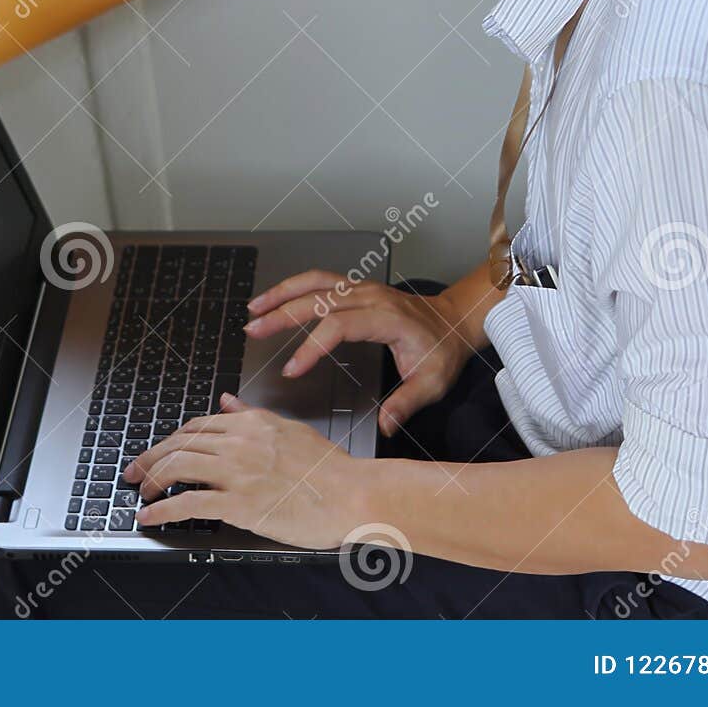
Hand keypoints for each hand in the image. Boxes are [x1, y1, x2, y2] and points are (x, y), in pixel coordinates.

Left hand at [123, 394, 364, 548]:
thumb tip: (227, 401)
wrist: (353, 495)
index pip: (197, 427)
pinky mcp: (238, 503)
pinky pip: (188, 503)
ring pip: (176, 467)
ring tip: (141, 492)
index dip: (171, 440)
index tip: (160, 451)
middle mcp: (239, 442)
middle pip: (178, 444)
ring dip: (151, 480)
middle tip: (135, 471)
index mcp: (252, 423)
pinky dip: (162, 510)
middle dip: (150, 458)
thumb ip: (254, 415)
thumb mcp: (290, 429)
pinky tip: (150, 516)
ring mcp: (237, 472)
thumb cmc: (331, 470)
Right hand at [245, 270, 483, 436]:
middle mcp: (370, 297)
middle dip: (283, 315)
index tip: (292, 370)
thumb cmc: (441, 350)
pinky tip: (275, 298)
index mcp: (387, 318)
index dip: (312, 346)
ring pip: (315, 283)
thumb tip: (385, 426)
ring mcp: (362, 288)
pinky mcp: (356, 288)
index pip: (339, 326)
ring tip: (254, 309)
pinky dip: (294, 286)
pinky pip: (320, 280)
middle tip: (254, 331)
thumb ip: (407, 403)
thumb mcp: (432, 382)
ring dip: (282, 294)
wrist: (453, 321)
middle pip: (319, 300)